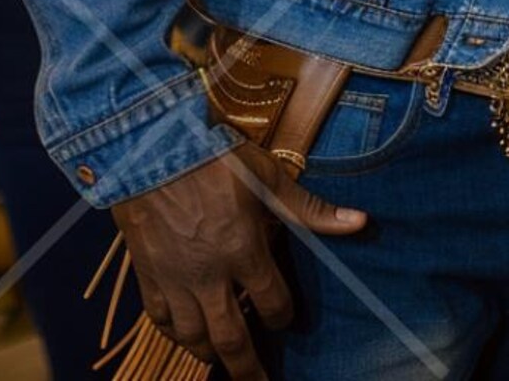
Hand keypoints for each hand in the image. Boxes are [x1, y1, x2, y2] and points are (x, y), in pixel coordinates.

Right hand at [111, 142, 366, 379]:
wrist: (153, 149)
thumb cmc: (217, 158)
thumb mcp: (268, 177)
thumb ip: (310, 209)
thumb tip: (360, 223)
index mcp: (244, 251)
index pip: (271, 302)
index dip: (282, 316)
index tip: (287, 321)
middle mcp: (209, 276)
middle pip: (230, 338)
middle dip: (247, 366)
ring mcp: (175, 279)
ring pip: (192, 336)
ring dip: (209, 353)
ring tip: (222, 362)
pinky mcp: (147, 275)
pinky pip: (159, 319)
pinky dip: (174, 333)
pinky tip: (184, 335)